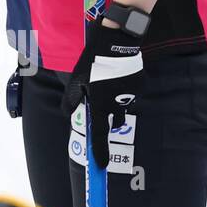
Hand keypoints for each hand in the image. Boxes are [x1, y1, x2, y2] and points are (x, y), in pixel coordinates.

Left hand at [61, 15, 143, 169]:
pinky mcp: (139, 85)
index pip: (99, 134)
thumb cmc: (93, 61)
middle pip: (113, 120)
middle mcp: (117, 104)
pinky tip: (115, 73)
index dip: (100, 150)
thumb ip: (71, 99)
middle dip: (107, 119)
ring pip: (121, 106)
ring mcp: (130, 95)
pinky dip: (122, 88)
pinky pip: (128, 93)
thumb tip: (68, 113)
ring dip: (114, 100)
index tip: (101, 165)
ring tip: (105, 80)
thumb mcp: (76, 80)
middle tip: (100, 102)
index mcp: (101, 104)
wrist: (117, 41)